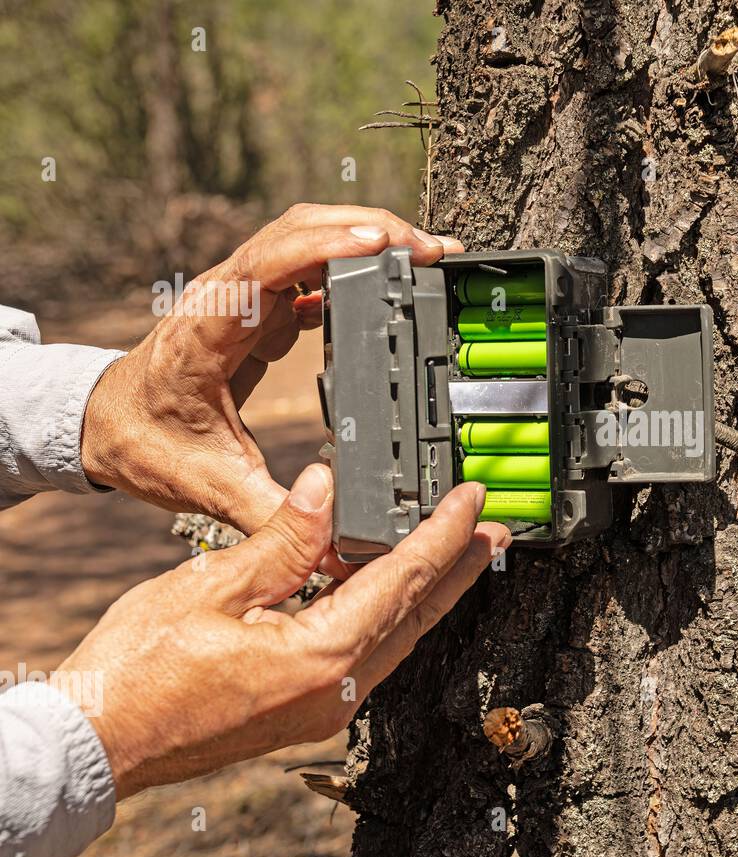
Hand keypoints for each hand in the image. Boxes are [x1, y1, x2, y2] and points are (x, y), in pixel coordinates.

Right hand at [58, 466, 506, 799]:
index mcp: (321, 657)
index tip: (474, 500)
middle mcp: (336, 691)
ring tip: (455, 554)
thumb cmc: (140, 671)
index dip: (445, 535)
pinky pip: (368, 658)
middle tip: (493, 530)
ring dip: (428, 593)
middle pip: (416, 616)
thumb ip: (284, 538)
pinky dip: (388, 618)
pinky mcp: (306, 713)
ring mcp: (323, 708)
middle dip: (459, 568)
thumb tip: (328, 489)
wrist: (99, 741)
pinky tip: (388, 596)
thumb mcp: (212, 586)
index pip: (403, 581)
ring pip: (397, 641)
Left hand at [81, 203, 462, 535]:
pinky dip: (354, 264)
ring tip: (425, 255)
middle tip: (431, 248)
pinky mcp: (260, 305)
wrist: (105, 425)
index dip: (325, 247)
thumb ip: (273, 514)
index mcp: (207, 331)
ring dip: (366, 237)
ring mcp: (243, 294)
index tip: (379, 243)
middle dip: (369, 228)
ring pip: (307, 238)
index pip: (266, 266)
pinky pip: (310, 267)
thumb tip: (335, 545)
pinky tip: (390, 281)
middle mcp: (225, 297)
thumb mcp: (207, 487)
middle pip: (298, 231)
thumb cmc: (144, 445)